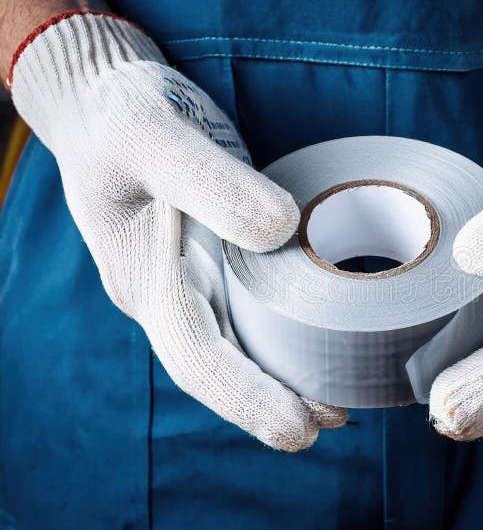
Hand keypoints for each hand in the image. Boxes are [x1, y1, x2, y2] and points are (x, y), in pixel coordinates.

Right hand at [11, 12, 346, 450]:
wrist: (99, 99)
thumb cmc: (120, 112)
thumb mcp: (154, 133)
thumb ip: (211, 182)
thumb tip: (281, 229)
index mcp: (146, 280)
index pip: (197, 361)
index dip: (250, 400)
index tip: (303, 430)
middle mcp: (164, 293)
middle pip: (219, 367)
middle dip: (273, 402)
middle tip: (336, 420)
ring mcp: (182, 279)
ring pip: (232, 344)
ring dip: (279, 377)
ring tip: (334, 398)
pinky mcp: (204, 258)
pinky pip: (240, 311)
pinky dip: (276, 335)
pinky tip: (312, 337)